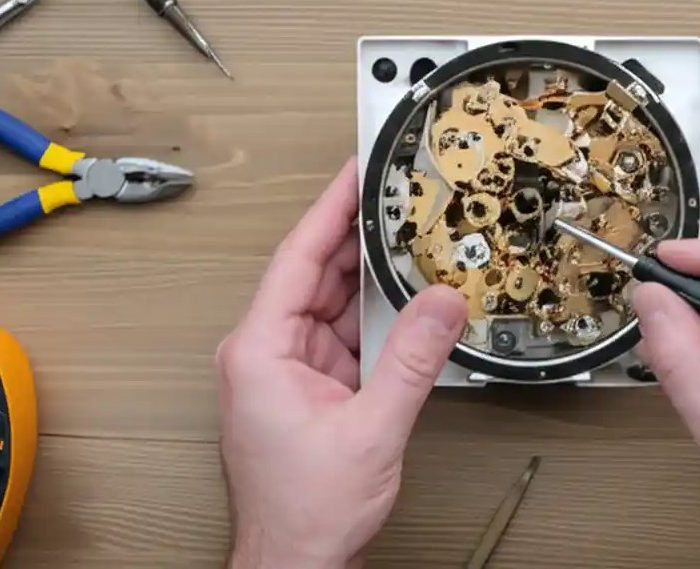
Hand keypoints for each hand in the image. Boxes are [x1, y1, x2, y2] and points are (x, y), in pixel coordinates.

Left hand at [217, 158, 467, 568]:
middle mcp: (266, 351)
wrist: (295, 562)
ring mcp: (287, 368)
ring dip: (370, 275)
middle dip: (357, 233)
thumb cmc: (304, 511)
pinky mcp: (310, 385)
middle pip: (315, 271)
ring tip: (410, 236)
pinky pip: (344, 332)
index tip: (355, 170)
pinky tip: (406, 297)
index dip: (330, 207)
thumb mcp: (371, 431)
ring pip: (333, 301)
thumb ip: (410, 362)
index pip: (297, 257)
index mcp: (260, 349)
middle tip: (396, 191)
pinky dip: (375, 315)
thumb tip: (440, 303)